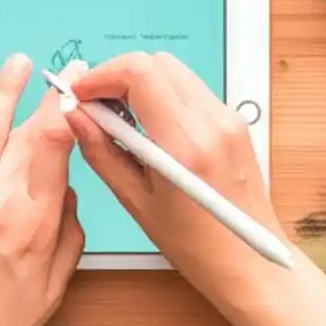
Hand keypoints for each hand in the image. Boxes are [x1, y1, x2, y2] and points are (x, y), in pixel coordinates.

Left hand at [0, 54, 85, 325]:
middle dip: (48, 99)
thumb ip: (67, 239)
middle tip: (62, 73)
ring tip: (18, 64)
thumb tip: (68, 195)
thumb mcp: (50, 293)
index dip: (69, 112)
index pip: (56, 150)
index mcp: (32, 225)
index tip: (78, 91)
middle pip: (27, 136)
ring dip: (3, 93)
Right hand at [65, 51, 286, 296]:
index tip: (80, 94)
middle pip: (156, 63)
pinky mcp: (234, 122)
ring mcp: (228, 118)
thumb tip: (74, 116)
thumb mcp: (136, 201)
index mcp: (185, 144)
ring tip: (120, 121)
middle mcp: (212, 122)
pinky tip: (149, 129)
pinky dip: (162, 97)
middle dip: (118, 77)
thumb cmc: (196, 246)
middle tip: (96, 107)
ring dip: (141, 85)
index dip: (102, 75)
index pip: (140, 73)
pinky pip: (191, 90)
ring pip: (174, 72)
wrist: (251, 262)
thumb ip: (102, 152)